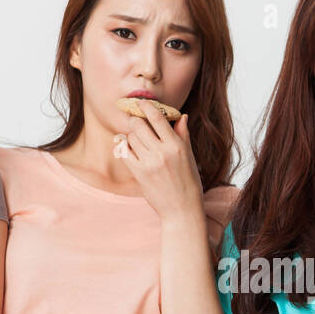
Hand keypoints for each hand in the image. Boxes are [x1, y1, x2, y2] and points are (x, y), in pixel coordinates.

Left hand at [119, 102, 203, 220]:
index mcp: (177, 146)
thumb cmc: (189, 182)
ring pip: (131, 138)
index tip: (142, 103)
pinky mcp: (139, 173)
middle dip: (136, 121)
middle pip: (139, 125)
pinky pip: (125, 152)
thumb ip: (183, 135)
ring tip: (138, 141)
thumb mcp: (190, 157)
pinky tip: (130, 150)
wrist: (182, 209)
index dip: (147, 107)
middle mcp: (162, 152)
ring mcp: (149, 163)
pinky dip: (125, 148)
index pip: (158, 118)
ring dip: (131, 136)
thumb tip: (182, 116)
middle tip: (136, 122)